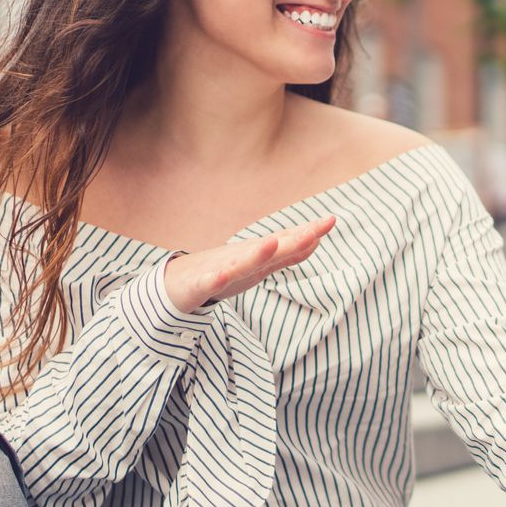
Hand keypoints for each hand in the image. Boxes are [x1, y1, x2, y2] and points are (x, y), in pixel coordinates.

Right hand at [162, 214, 336, 313]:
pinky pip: (208, 283)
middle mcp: (241, 258)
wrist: (174, 283)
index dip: (308, 234)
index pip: (286, 243)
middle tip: (315, 229)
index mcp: (257, 256)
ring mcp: (220, 270)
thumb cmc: (221, 272)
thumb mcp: (259, 265)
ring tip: (272, 244)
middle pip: (269, 250)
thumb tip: (316, 242)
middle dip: (292, 240)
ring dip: (256, 254)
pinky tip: (222, 275)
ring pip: (240, 264)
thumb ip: (287, 255)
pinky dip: (215, 279)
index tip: (331, 220)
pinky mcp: (198, 286)